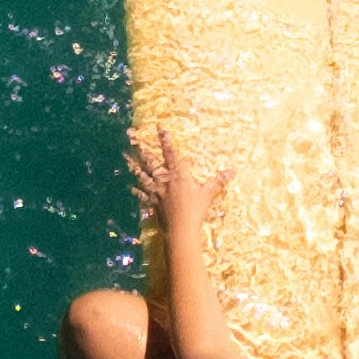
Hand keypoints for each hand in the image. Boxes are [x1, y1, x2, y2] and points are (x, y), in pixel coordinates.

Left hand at [135, 132, 219, 263]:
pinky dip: (137, 191)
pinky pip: (143, 195)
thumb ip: (219, 181)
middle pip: (151, 162)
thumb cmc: (195, 209)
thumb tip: (233, 171)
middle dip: (142, 149)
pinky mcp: (153, 204)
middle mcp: (165, 180)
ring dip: (134, 166)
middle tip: (131, 137)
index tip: (160, 129)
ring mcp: (157, 192)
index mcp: (178, 174)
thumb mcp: (208, 194)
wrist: (181, 228)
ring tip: (126, 158)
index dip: (166, 141)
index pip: (171, 154)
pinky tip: (131, 188)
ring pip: (143, 176)